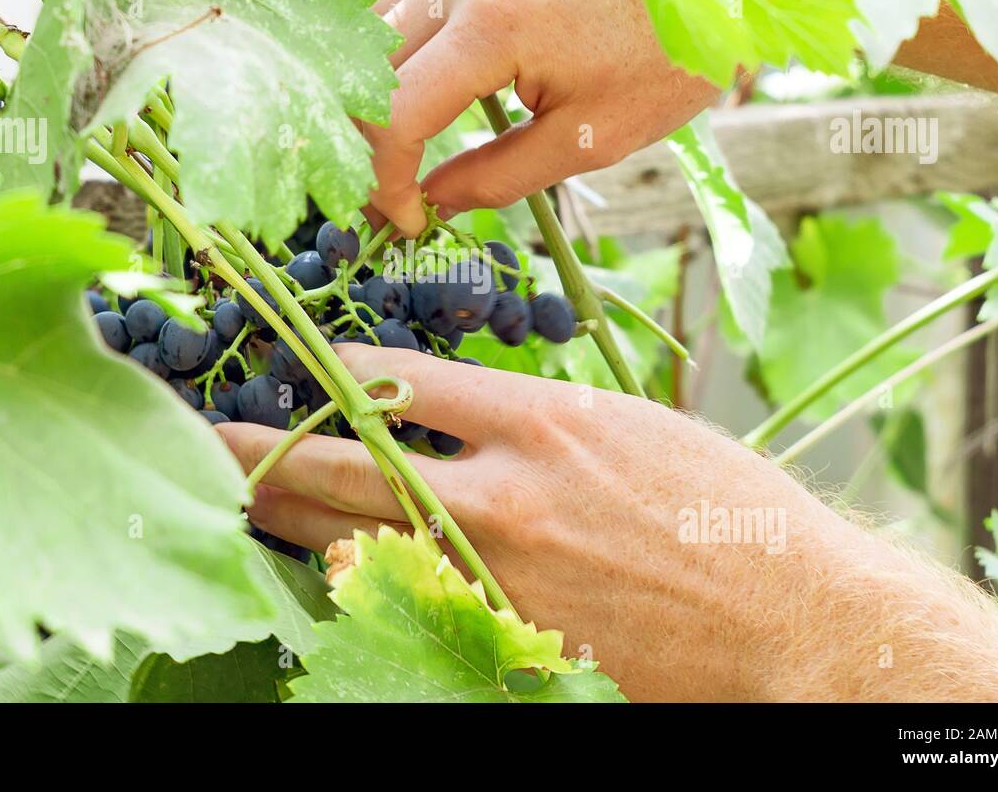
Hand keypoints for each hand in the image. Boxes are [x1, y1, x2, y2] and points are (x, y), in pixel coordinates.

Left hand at [219, 346, 997, 701]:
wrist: (790, 617)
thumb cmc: (729, 511)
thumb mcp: (633, 428)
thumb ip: (539, 419)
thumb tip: (467, 412)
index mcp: (541, 419)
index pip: (397, 377)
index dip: (329, 366)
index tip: (292, 360)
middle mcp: (502, 492)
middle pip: (346, 460)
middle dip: (265, 444)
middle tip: (207, 433)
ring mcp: (493, 574)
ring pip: (352, 537)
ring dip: (285, 513)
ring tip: (234, 492)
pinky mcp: (502, 637)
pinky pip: (399, 601)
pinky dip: (348, 579)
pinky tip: (315, 566)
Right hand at [363, 0, 718, 236]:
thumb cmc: (664, 55)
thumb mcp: (591, 137)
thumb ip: (500, 175)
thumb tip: (432, 202)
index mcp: (492, 29)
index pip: (392, 116)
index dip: (384, 180)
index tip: (406, 219)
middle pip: (365, 74)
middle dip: (365, 149)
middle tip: (390, 197)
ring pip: (367, 29)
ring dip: (366, 95)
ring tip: (390, 147)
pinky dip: (376, 35)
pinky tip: (389, 73)